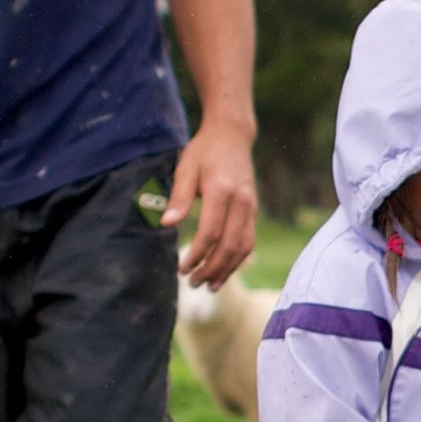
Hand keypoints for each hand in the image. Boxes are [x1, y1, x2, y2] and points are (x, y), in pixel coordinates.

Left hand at [164, 115, 258, 289]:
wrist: (232, 136)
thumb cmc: (204, 152)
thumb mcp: (185, 168)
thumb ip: (178, 197)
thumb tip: (167, 224)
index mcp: (221, 191)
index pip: (211, 232)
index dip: (197, 254)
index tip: (181, 269)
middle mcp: (241, 202)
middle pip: (229, 246)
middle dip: (211, 269)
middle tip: (192, 283)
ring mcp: (251, 208)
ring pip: (243, 248)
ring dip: (226, 270)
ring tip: (209, 285)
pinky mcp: (253, 211)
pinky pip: (248, 242)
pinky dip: (237, 260)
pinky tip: (223, 271)